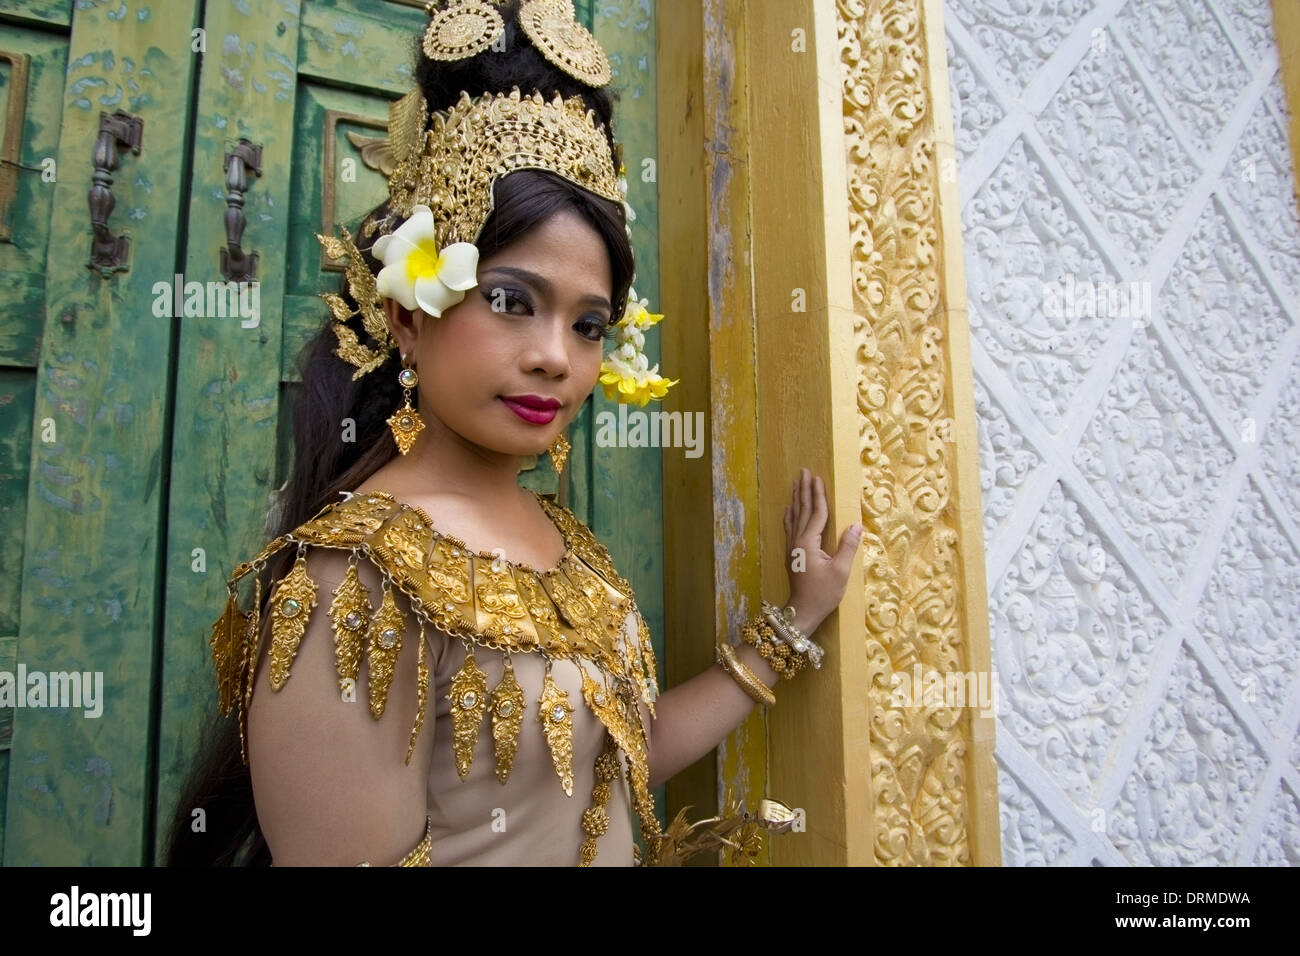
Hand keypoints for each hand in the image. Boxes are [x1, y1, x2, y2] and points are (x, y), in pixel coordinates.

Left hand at [782, 467, 862, 628]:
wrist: (803, 612)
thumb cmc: (823, 594)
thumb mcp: (840, 572)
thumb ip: (848, 547)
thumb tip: (857, 526)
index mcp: (809, 542)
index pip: (817, 513)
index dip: (818, 494)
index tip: (818, 477)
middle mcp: (797, 541)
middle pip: (802, 510)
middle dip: (803, 489)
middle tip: (803, 471)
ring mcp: (792, 547)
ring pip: (794, 516)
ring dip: (796, 498)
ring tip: (796, 482)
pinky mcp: (791, 553)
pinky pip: (789, 527)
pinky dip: (790, 514)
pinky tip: (789, 508)